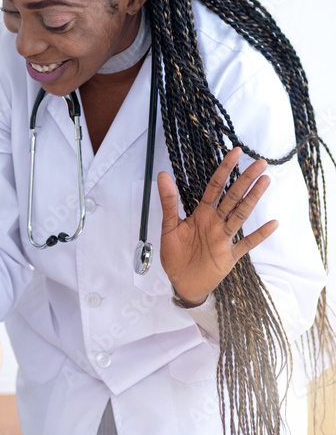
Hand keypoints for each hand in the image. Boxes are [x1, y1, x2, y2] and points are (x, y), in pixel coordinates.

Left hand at [158, 148, 277, 305]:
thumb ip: (169, 202)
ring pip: (240, 215)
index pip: (214, 187)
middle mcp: (215, 222)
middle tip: (260, 162)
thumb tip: (162, 174)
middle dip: (245, 180)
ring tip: (265, 181)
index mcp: (201, 214)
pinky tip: (272, 223)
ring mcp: (224, 238)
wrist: (181, 282)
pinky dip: (259, 235)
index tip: (235, 152)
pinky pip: (247, 244)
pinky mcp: (230, 255)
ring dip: (252, 199)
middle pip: (232, 197)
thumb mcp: (169, 226)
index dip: (224, 170)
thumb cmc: (175, 254)